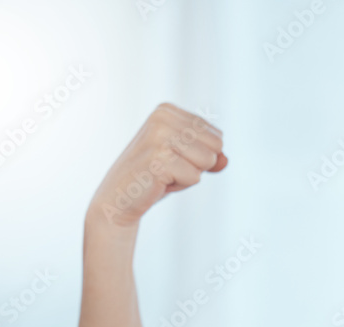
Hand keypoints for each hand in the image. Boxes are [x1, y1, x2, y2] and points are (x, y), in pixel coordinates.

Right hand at [88, 103, 226, 226]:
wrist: (119, 198)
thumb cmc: (155, 177)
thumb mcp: (188, 161)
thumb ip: (212, 157)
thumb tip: (225, 160)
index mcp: (168, 110)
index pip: (216, 136)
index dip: (200, 155)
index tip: (173, 159)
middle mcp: (162, 118)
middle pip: (216, 146)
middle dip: (198, 165)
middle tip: (169, 168)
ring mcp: (159, 137)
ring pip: (208, 160)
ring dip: (189, 175)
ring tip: (164, 174)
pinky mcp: (159, 159)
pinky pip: (195, 177)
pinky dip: (180, 185)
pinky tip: (158, 182)